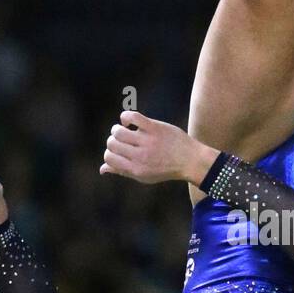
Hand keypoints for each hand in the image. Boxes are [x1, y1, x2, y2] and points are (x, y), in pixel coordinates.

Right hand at [100, 111, 216, 185]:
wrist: (191, 161)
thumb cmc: (166, 169)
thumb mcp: (143, 176)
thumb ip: (122, 171)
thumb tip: (102, 168)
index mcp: (135, 169)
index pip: (109, 157)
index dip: (109, 152)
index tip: (117, 150)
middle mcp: (139, 156)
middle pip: (111, 143)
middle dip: (113, 140)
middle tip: (122, 140)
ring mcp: (146, 141)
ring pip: (118, 131)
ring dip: (118, 129)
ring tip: (125, 130)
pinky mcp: (154, 128)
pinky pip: (132, 116)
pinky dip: (125, 116)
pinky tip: (129, 121)